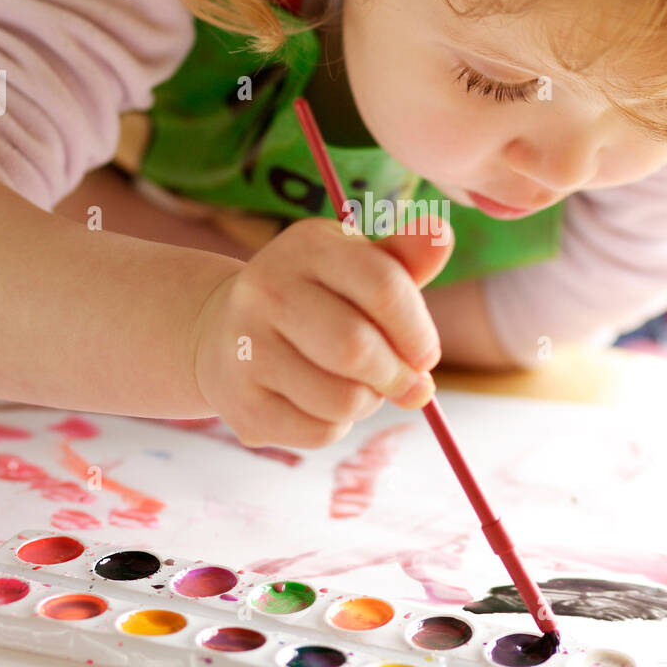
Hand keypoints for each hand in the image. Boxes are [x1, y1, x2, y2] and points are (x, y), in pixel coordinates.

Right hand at [191, 214, 454, 448]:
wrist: (224, 331)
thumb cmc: (317, 298)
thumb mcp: (358, 266)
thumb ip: (404, 257)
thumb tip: (441, 235)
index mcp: (307, 246)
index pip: (383, 286)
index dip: (418, 331)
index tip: (425, 353)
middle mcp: (266, 289)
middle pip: (358, 350)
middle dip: (397, 375)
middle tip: (405, 382)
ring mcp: (245, 347)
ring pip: (342, 400)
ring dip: (369, 402)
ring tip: (359, 386)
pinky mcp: (240, 402)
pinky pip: (318, 431)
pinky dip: (337, 425)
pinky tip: (321, 402)